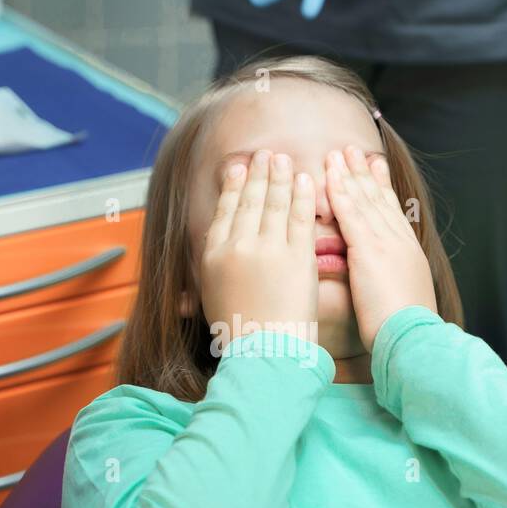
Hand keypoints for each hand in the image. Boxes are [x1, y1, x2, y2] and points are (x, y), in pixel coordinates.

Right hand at [201, 149, 318, 348]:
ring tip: (285, 158)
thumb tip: (200, 273)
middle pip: (250, 200)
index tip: (239, 168)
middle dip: (259, 173)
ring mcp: (269, 249)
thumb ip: (209, 275)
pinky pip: (300, 218)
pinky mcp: (297, 256)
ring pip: (275, 203)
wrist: (263, 353)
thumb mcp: (211, 300)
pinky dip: (303, 196)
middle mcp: (238, 246)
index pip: (225, 211)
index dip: (234, 186)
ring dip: (280, 176)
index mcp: (214, 255)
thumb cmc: (239, 333)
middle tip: (266, 154)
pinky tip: (306, 180)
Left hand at [325, 146, 437, 351]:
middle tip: (353, 149)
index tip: (374, 166)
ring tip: (338, 153)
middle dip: (364, 172)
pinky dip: (341, 194)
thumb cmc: (407, 330)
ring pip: (364, 201)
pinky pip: (352, 216)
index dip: (381, 187)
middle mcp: (399, 241)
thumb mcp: (401, 297)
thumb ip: (389, 280)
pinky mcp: (370, 251)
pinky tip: (330, 178)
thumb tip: (382, 278)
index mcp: (407, 251)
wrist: (414, 337)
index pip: (392, 211)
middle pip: (378, 199)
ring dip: (349, 175)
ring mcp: (385, 243)